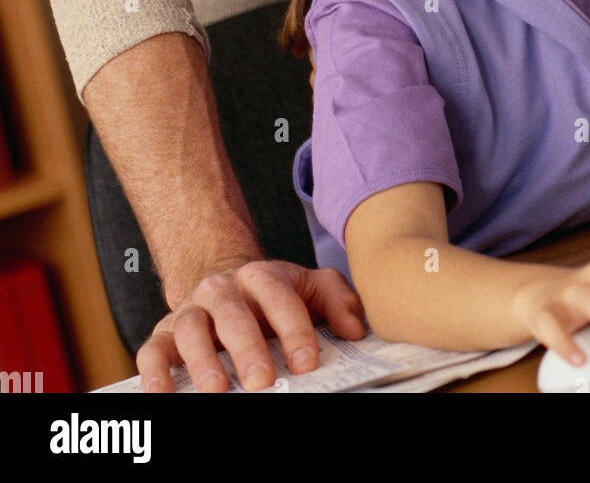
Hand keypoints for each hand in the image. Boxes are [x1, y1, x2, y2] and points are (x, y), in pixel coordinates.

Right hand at [137, 257, 365, 392]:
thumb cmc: (271, 294)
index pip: (279, 297)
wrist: (222, 282)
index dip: (294, 329)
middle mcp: (222, 290)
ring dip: (202, 360)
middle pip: (233, 314)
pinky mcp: (164, 333)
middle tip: (261, 381)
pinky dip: (154, 372)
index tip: (307, 364)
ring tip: (216, 390)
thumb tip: (355, 330)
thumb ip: (336, 300)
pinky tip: (163, 395)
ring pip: (191, 329)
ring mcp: (190, 310)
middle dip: (247, 348)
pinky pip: (152, 350)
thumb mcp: (308, 287)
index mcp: (261, 277)